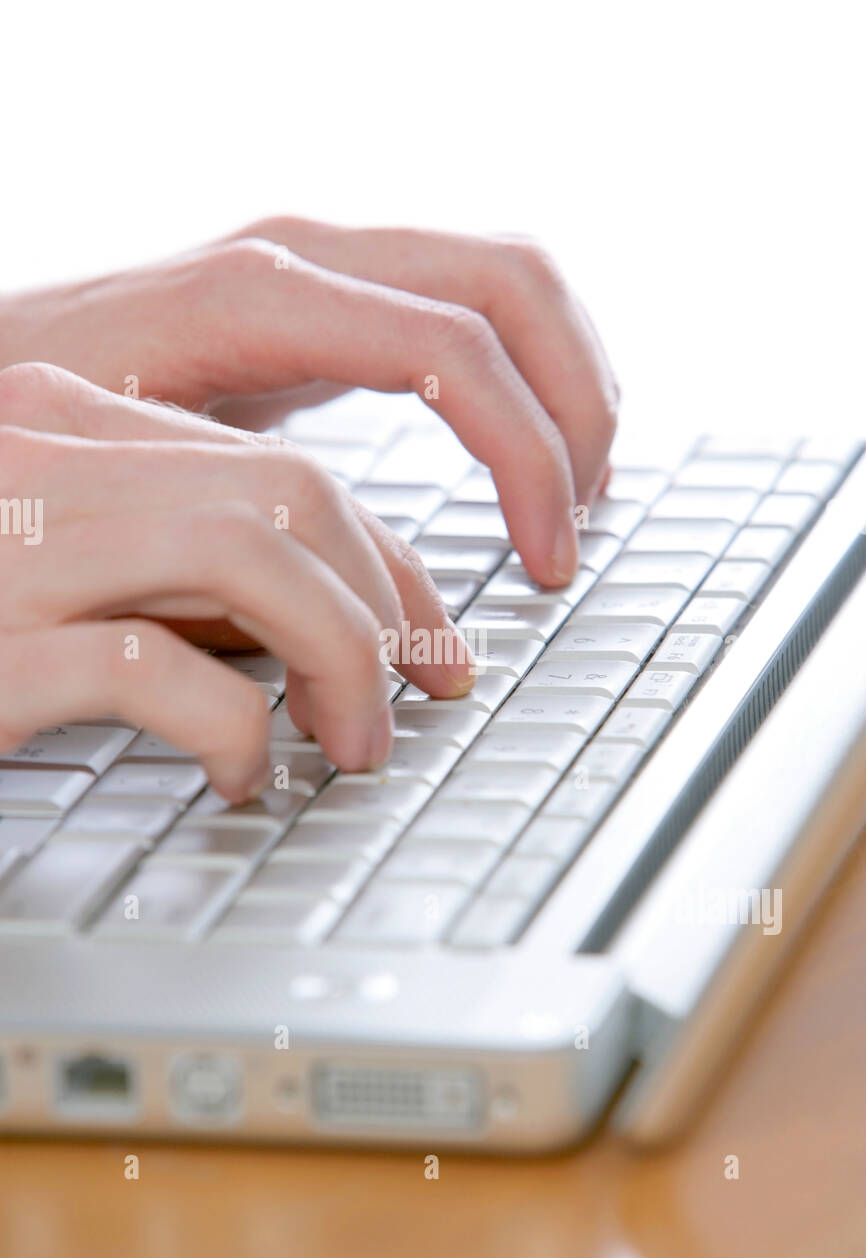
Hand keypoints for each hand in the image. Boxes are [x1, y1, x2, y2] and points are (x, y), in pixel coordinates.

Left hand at [0, 220, 617, 585]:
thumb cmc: (39, 425)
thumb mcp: (132, 483)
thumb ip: (250, 530)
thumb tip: (350, 625)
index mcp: (262, 298)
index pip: (458, 351)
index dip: (530, 458)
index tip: (545, 563)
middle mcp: (306, 254)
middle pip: (513, 284)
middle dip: (578, 408)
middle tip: (579, 523)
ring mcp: (324, 263)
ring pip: (507, 279)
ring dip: (568, 381)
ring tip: (578, 491)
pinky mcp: (331, 297)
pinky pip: (471, 302)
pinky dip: (526, 373)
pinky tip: (527, 451)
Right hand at [0, 363, 475, 795]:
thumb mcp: (70, 570)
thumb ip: (185, 574)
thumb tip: (336, 624)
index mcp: (67, 419)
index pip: (282, 464)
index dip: (389, 560)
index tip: (434, 640)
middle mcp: (39, 451)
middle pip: (291, 489)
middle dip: (390, 602)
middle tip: (416, 691)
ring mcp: (9, 539)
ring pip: (249, 552)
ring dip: (340, 655)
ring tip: (354, 741)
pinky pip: (154, 669)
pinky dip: (232, 729)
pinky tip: (240, 774)